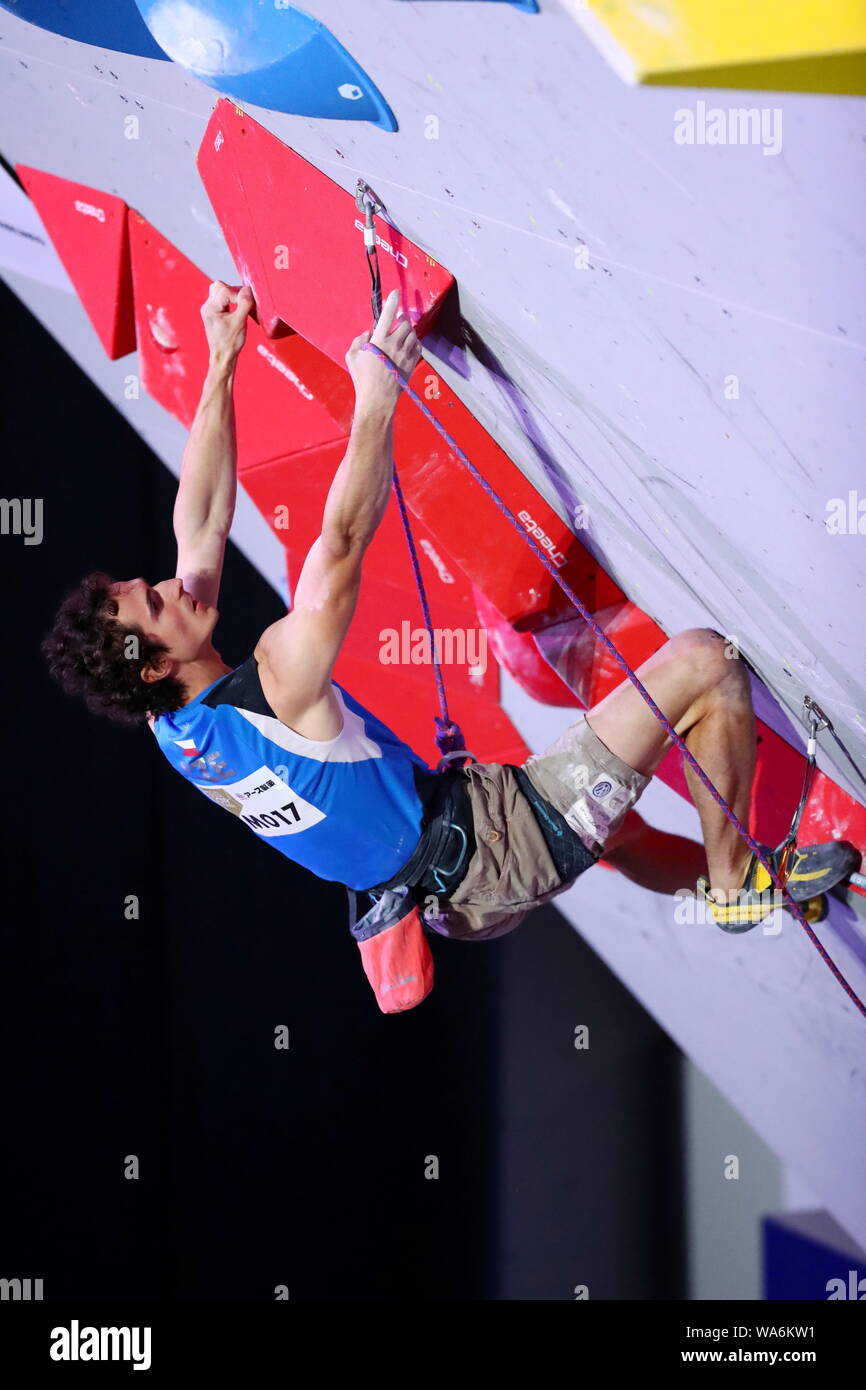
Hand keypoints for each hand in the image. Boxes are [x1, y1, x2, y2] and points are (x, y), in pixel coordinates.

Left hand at [201, 281, 253, 365]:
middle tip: (245, 302)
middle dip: (235, 291)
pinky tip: (237, 308)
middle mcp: (207, 306)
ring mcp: (209, 309)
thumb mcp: (240, 322)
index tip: (249, 303)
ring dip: (232, 294)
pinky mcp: (214, 312)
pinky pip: (221, 298)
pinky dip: (230, 299)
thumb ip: (244, 304)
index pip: (226, 290)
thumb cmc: (230, 343)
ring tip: (240, 305)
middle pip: (220, 286)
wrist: (223, 357)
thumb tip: (248, 290)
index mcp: (211, 308)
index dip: (239, 294)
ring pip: (219, 290)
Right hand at [344, 290, 421, 410]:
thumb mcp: (351, 357)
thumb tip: (368, 332)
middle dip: (402, 320)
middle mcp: (394, 345)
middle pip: (404, 324)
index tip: (396, 293)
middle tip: (398, 321)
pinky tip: (409, 345)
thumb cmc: (362, 379)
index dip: (392, 302)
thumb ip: (358, 340)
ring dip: (408, 331)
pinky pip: (418, 346)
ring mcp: (405, 354)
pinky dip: (415, 342)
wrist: (378, 399)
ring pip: (413, 334)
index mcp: (378, 341)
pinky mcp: (412, 363)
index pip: (387, 315)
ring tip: (402, 334)